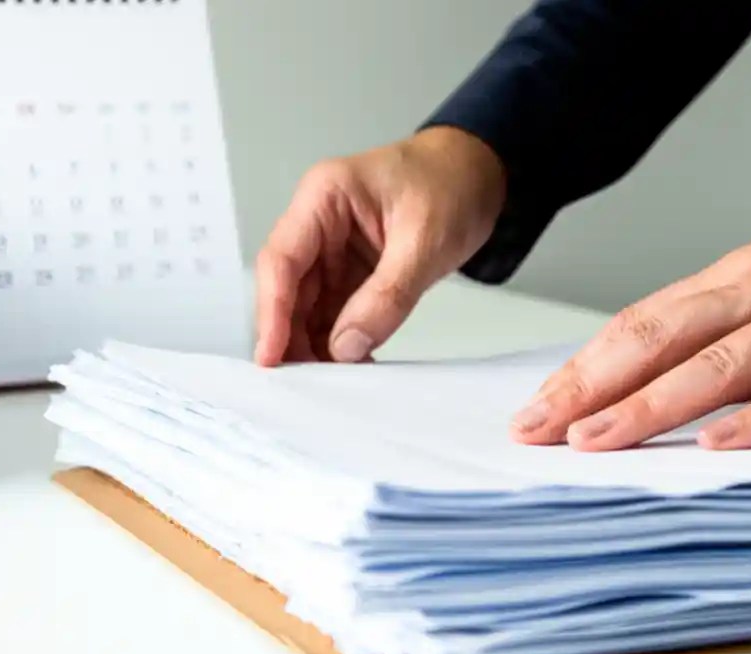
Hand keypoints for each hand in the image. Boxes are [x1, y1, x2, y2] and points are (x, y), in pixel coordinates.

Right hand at [255, 127, 504, 365]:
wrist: (479, 172)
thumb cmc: (452, 182)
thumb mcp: (425, 240)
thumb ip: (387, 295)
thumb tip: (347, 346)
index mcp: (324, 197)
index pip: (282, 259)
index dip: (271, 311)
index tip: (271, 356)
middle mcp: (319, 223)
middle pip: (288, 288)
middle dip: (292, 336)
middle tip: (304, 383)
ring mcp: (333, 250)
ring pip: (308, 306)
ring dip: (316, 344)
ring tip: (332, 382)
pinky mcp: (352, 272)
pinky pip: (336, 311)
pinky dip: (341, 340)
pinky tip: (353, 366)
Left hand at [511, 177, 750, 450]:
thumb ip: (724, 323)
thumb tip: (655, 373)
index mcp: (735, 276)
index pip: (640, 323)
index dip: (583, 366)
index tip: (536, 405)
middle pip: (659, 338)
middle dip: (590, 386)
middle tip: (536, 429)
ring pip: (720, 362)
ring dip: (651, 404)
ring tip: (596, 440)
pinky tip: (721, 444)